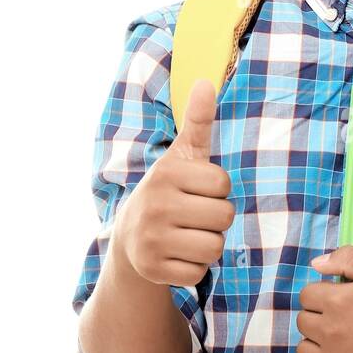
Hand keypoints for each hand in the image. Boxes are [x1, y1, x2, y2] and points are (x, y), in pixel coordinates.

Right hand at [114, 78, 235, 286]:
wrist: (129, 239)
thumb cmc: (168, 192)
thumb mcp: (182, 156)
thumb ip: (197, 121)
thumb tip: (206, 80)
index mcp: (166, 173)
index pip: (223, 186)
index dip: (217, 191)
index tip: (197, 191)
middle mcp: (155, 204)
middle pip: (223, 218)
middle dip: (215, 220)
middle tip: (192, 217)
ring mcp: (151, 239)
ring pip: (215, 247)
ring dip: (208, 245)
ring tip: (186, 235)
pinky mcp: (152, 269)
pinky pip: (199, 272)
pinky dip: (194, 267)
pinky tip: (177, 255)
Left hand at [295, 244, 352, 352]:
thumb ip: (349, 259)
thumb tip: (316, 264)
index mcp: (337, 301)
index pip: (306, 295)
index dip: (322, 295)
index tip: (341, 300)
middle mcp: (330, 332)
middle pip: (303, 322)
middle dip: (319, 318)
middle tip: (346, 322)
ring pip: (303, 351)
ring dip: (317, 346)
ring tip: (341, 344)